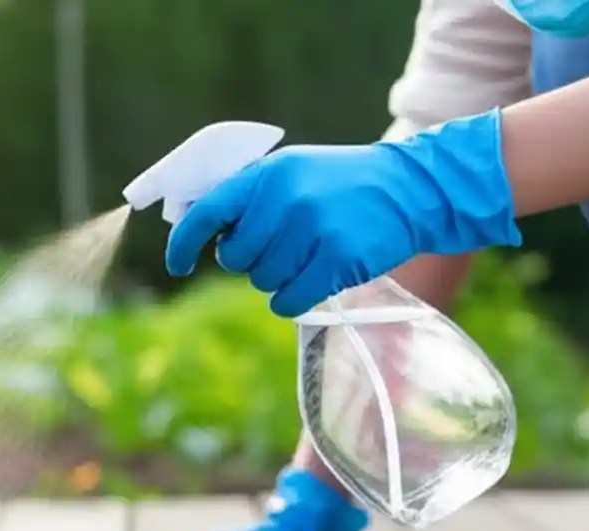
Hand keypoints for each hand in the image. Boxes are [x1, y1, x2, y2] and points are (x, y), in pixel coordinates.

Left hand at [166, 110, 521, 316]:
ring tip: (305, 254)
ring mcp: (313, 230)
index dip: (184, 243)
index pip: (207, 212)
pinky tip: (311, 280)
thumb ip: (246, 195)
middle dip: (249, 260)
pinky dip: (292, 298)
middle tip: (278, 246)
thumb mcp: (290, 171)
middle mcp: (286, 200)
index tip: (178, 264)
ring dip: (277, 278)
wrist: (410, 188)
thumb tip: (192, 226)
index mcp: (267, 174)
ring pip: (262, 281)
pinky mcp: (337, 260)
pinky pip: (288, 300)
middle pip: (235, 258)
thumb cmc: (339, 184)